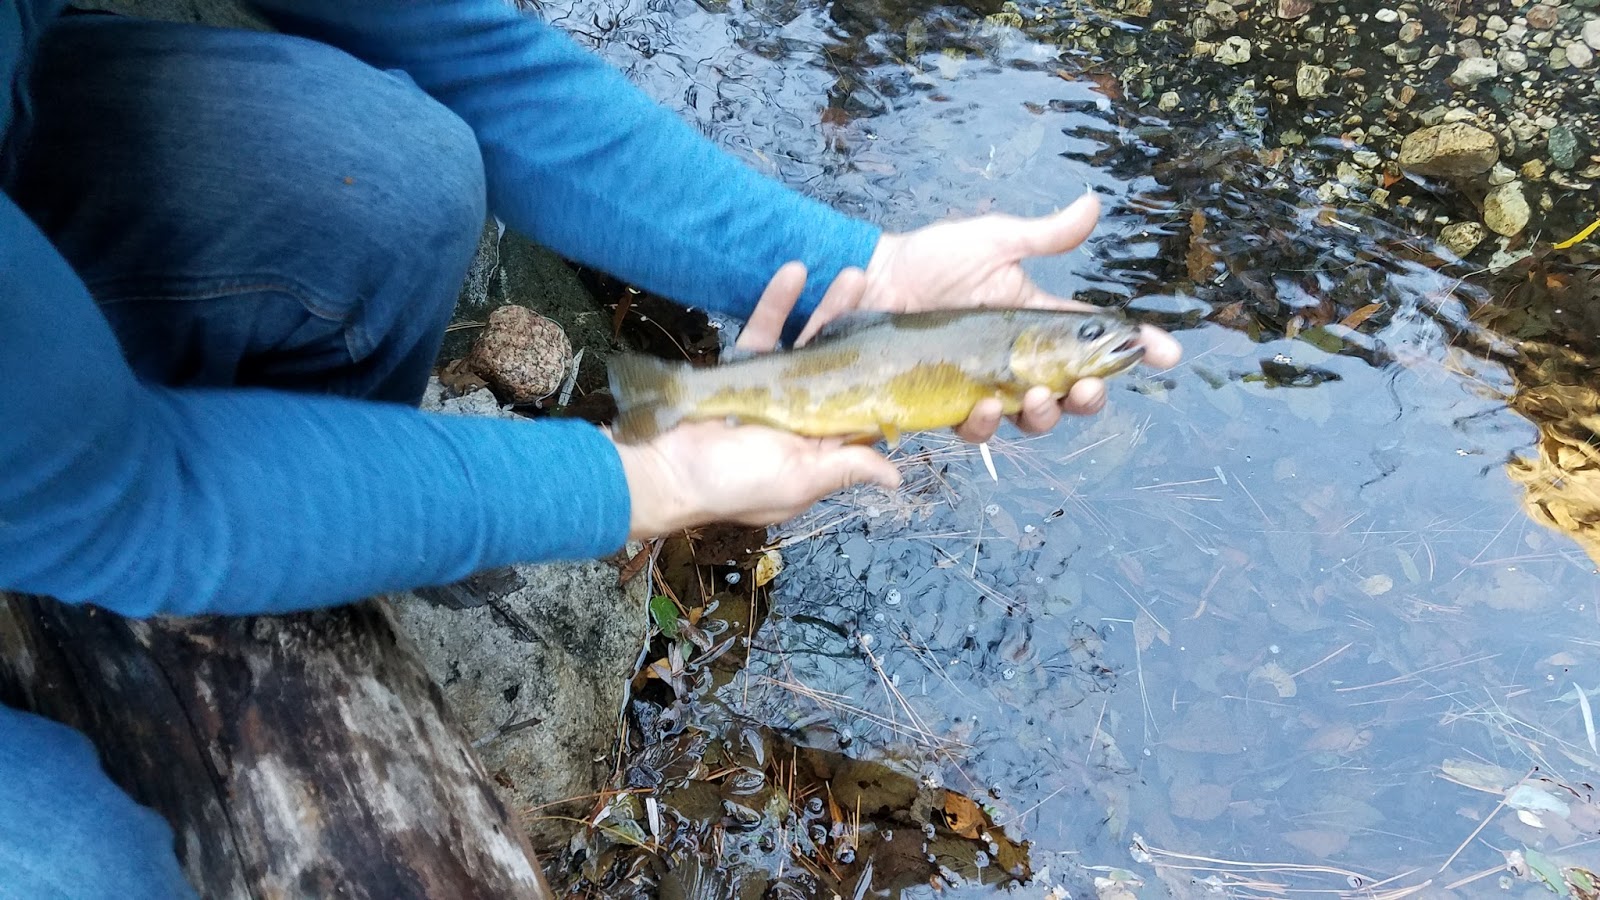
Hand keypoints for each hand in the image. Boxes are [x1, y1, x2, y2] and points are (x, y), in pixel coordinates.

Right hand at [610, 271, 900, 539]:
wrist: (662, 469)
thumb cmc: (732, 485)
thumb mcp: (795, 482)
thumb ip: (843, 469)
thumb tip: (896, 479)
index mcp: (817, 444)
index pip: (860, 411)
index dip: (884, 382)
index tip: (909, 349)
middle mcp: (800, 415)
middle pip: (840, 367)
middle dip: (862, 333)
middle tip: (886, 297)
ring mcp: (772, 390)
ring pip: (807, 343)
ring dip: (827, 309)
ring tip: (854, 275)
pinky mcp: (742, 369)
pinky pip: (766, 331)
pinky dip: (778, 302)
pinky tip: (795, 272)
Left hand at [789, 193, 1183, 440]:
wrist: (873, 280)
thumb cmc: (932, 258)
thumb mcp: (993, 241)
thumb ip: (1044, 235)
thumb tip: (1093, 205)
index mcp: (1039, 322)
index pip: (1099, 340)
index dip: (1137, 350)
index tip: (1168, 355)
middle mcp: (1020, 361)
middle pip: (1073, 394)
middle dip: (1089, 398)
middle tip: (1086, 389)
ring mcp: (985, 385)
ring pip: (1032, 419)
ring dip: (1043, 415)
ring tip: (1035, 398)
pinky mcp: (947, 403)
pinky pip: (977, 428)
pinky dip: (985, 423)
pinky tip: (983, 405)